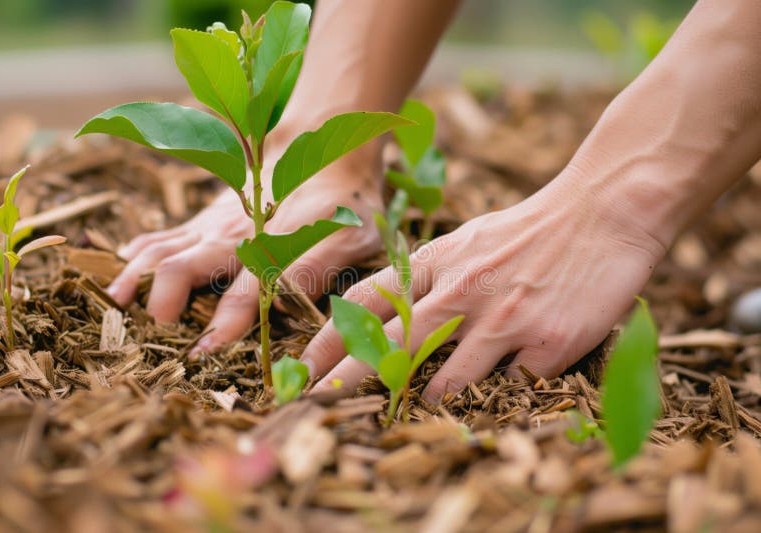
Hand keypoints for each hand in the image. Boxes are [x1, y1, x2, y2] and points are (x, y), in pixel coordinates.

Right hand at [108, 146, 383, 355]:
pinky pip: (165, 234)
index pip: (245, 293)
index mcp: (270, 248)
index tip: (205, 350)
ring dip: (139, 274)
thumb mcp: (347, 238)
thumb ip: (317, 268)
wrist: (326, 152)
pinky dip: (141, 249)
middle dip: (163, 296)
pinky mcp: (205, 219)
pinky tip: (123, 263)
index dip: (225, 323)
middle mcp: (233, 237)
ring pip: (164, 248)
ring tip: (116, 300)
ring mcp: (213, 226)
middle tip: (151, 327)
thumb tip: (284, 305)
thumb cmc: (344, 205)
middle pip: (185, 266)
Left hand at [302, 172, 667, 402]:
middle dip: (345, 380)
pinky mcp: (545, 343)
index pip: (366, 303)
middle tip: (316, 406)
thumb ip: (431, 276)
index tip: (302, 369)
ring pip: (445, 379)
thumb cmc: (531, 229)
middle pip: (390, 346)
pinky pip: (512, 385)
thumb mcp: (467, 242)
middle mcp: (462, 293)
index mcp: (438, 263)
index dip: (328, 338)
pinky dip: (504, 390)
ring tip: (419, 406)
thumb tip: (394, 313)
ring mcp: (502, 320)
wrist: (604, 211)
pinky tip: (511, 380)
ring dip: (426, 397)